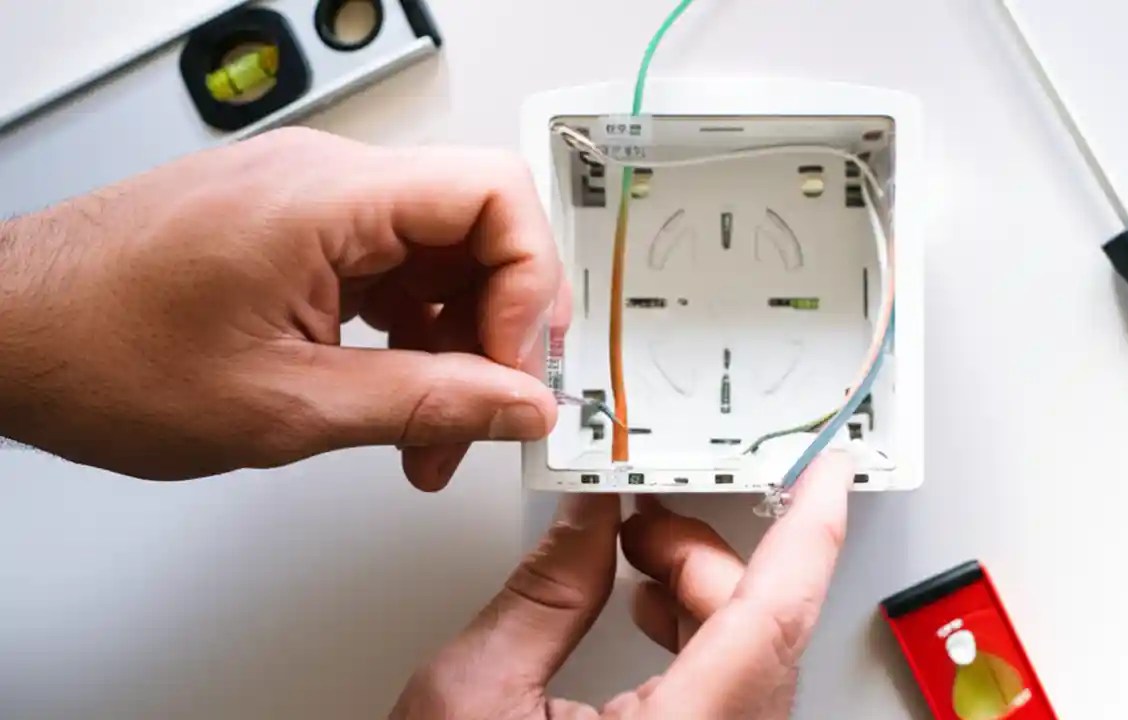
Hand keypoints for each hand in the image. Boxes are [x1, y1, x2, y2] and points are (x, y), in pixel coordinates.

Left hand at [0, 128, 566, 486]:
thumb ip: (423, 402)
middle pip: (476, 228)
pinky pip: (386, 269)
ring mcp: (308, 200)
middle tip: (489, 410)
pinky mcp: (291, 228)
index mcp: (329, 197)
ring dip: (451, 346)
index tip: (516, 371)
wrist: (2, 335)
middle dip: (496, 330)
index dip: (529, 288)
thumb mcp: (285, 405)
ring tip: (429, 432)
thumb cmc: (102, 353)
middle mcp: (326, 179)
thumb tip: (518, 407)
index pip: (495, 195)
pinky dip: (406, 335)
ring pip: (435, 258)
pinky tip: (390, 397)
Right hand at [391, 451, 853, 718]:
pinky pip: (735, 693)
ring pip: (753, 662)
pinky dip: (703, 640)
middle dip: (705, 557)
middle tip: (642, 517)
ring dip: (704, 596)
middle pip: (760, 632)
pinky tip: (652, 615)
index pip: (772, 617)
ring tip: (634, 562)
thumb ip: (542, 592)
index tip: (828, 471)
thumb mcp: (472, 697)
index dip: (809, 531)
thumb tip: (586, 516)